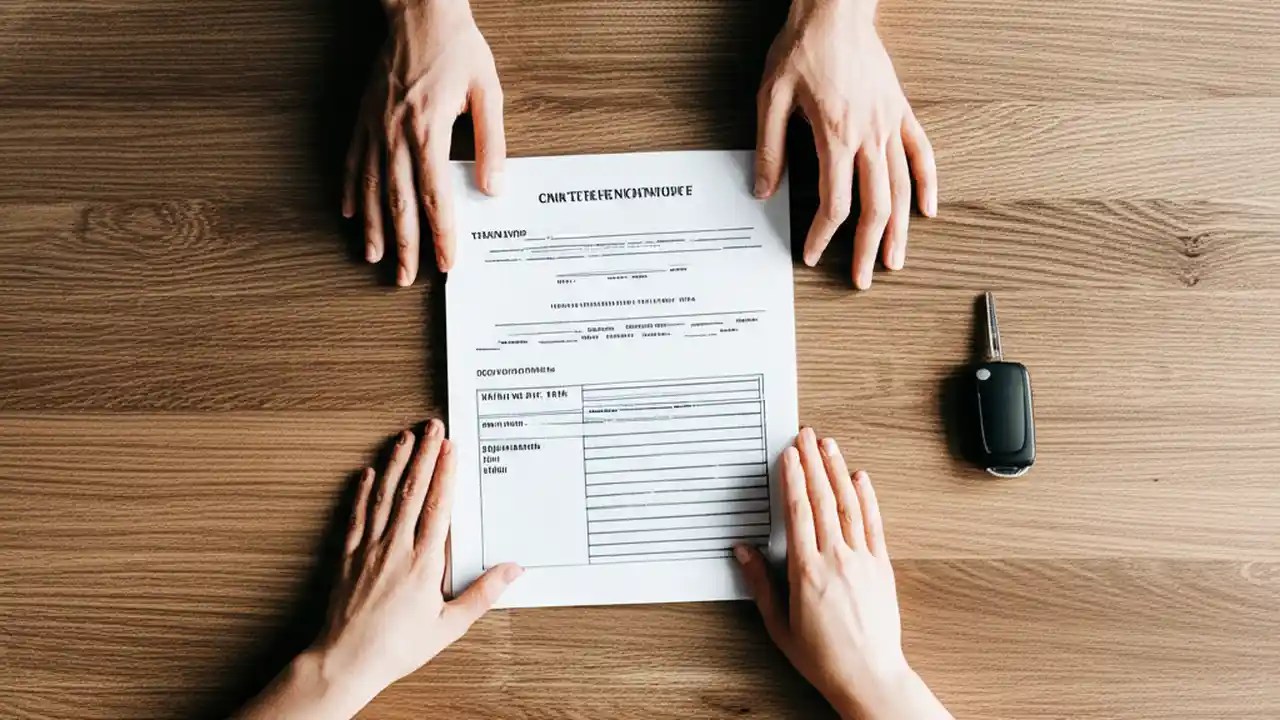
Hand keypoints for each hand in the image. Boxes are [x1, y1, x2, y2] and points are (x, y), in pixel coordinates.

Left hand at [235, 420, 521, 719]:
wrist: (346, 661)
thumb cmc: (397, 647)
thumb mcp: (449, 626)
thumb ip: (483, 594)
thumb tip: (512, 571)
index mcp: (423, 563)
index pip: (438, 507)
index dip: (445, 473)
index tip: (450, 448)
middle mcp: (395, 548)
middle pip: (412, 492)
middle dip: (423, 455)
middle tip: (431, 427)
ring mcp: (368, 549)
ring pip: (384, 496)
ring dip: (395, 464)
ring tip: (404, 438)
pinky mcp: (347, 557)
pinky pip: (356, 515)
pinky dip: (362, 492)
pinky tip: (367, 473)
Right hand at [343, 0, 504, 283]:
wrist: (419, 10)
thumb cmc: (457, 48)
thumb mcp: (488, 92)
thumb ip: (492, 143)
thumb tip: (493, 187)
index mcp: (429, 131)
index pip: (436, 197)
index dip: (441, 235)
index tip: (447, 262)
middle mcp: (396, 135)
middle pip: (399, 203)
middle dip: (404, 245)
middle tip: (405, 278)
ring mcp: (374, 128)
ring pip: (370, 189)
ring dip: (373, 228)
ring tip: (374, 257)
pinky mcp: (363, 118)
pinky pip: (352, 162)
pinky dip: (350, 191)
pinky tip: (351, 214)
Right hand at [735, 428, 950, 719]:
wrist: (869, 676)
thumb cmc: (824, 657)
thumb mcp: (779, 625)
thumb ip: (761, 585)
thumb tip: (743, 552)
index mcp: (807, 572)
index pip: (799, 513)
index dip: (793, 479)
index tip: (788, 456)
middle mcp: (837, 560)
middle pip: (822, 499)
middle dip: (813, 463)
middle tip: (805, 436)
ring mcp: (863, 561)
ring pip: (848, 504)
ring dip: (837, 470)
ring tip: (828, 445)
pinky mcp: (881, 567)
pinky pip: (873, 524)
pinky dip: (867, 497)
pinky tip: (860, 478)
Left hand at [755, 0, 936, 289]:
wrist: (836, 9)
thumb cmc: (803, 47)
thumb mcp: (771, 96)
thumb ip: (769, 148)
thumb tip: (763, 190)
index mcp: (836, 134)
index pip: (834, 202)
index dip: (822, 235)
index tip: (809, 253)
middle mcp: (869, 135)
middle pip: (875, 205)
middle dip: (866, 248)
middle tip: (860, 279)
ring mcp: (890, 124)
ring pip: (902, 187)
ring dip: (900, 230)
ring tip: (894, 261)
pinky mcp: (901, 111)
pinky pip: (922, 153)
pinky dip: (928, 183)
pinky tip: (927, 211)